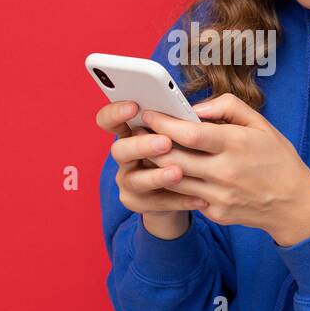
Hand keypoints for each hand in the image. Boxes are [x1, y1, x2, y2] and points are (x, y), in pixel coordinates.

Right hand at [95, 100, 208, 218]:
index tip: (134, 107)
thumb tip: (200, 113)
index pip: (109, 120)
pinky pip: (157, 203)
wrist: (186, 187)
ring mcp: (128, 180)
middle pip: (119, 150)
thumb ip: (191, 118)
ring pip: (135, 180)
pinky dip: (179, 200)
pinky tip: (199, 198)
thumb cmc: (188, 148)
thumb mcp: (187, 129)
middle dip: (141, 145)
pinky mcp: (138, 203)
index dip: (115, 113)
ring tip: (178, 172)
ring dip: (156, 176)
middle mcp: (124, 155)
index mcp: (131, 131)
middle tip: (165, 142)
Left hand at [140, 93, 309, 246]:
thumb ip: (228, 107)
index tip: (150, 113)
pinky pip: (186, 197)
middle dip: (151, 143)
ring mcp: (219, 197)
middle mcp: (225, 172)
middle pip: (173, 158)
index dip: (164, 123)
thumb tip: (196, 108)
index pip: (189, 134)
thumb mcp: (261, 124)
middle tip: (139, 130)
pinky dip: (173, 184)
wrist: (294, 203)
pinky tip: (166, 172)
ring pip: (173, 180)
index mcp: (236, 145)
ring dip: (156, 164)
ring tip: (147, 149)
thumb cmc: (277, 158)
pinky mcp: (216, 214)